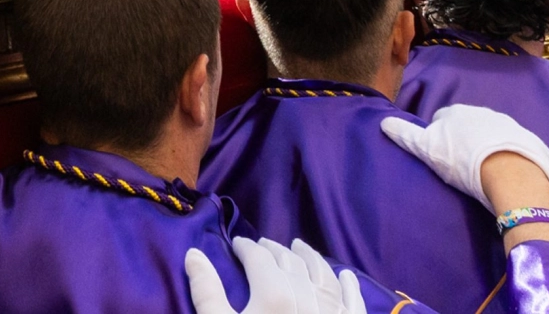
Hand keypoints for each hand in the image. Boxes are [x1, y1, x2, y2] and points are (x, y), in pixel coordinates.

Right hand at [187, 238, 367, 313]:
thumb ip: (207, 293)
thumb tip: (194, 255)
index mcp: (274, 297)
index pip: (260, 260)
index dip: (247, 247)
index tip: (237, 243)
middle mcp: (308, 301)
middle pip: (291, 264)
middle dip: (276, 250)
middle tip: (263, 244)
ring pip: (324, 279)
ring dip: (312, 259)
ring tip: (300, 247)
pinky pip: (354, 306)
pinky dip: (350, 288)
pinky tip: (346, 275)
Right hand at [380, 106, 548, 210]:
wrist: (508, 172)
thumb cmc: (462, 161)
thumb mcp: (427, 149)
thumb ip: (405, 135)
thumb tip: (383, 122)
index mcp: (456, 113)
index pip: (441, 118)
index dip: (439, 135)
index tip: (441, 153)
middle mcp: (482, 112)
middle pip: (468, 124)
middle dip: (464, 138)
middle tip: (462, 163)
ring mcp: (507, 124)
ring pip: (491, 133)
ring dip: (486, 145)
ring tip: (484, 169)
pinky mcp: (528, 140)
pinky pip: (513, 145)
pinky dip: (508, 154)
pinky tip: (505, 171)